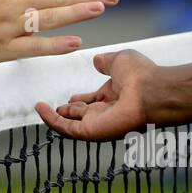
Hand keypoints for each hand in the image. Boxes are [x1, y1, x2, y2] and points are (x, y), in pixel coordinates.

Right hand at [34, 49, 156, 140]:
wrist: (150, 91)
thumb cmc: (142, 76)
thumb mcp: (118, 60)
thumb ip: (105, 61)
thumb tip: (97, 60)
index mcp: (114, 97)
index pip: (93, 101)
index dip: (81, 99)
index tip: (71, 96)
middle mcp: (107, 113)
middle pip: (83, 116)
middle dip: (69, 113)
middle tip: (57, 108)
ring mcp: (99, 123)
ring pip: (72, 125)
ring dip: (55, 118)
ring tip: (41, 109)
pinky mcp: (91, 132)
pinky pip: (67, 129)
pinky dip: (51, 121)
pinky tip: (41, 110)